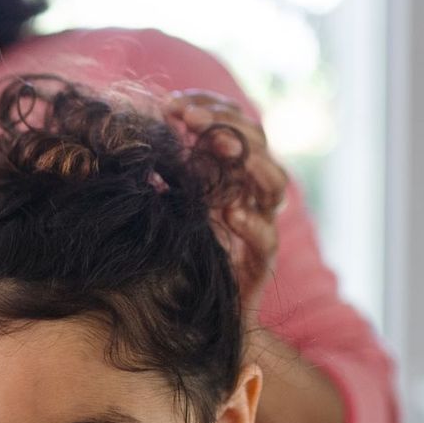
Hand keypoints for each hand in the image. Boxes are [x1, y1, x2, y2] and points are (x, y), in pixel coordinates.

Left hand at [161, 90, 288, 313]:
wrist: (189, 319)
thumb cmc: (176, 254)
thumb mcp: (167, 202)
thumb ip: (166, 169)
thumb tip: (148, 130)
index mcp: (233, 175)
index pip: (236, 126)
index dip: (212, 108)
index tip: (174, 103)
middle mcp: (252, 196)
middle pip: (259, 146)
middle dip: (226, 123)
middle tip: (189, 117)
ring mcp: (260, 228)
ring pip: (275, 185)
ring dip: (248, 160)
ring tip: (216, 145)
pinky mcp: (259, 266)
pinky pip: (267, 240)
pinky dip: (251, 223)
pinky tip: (229, 211)